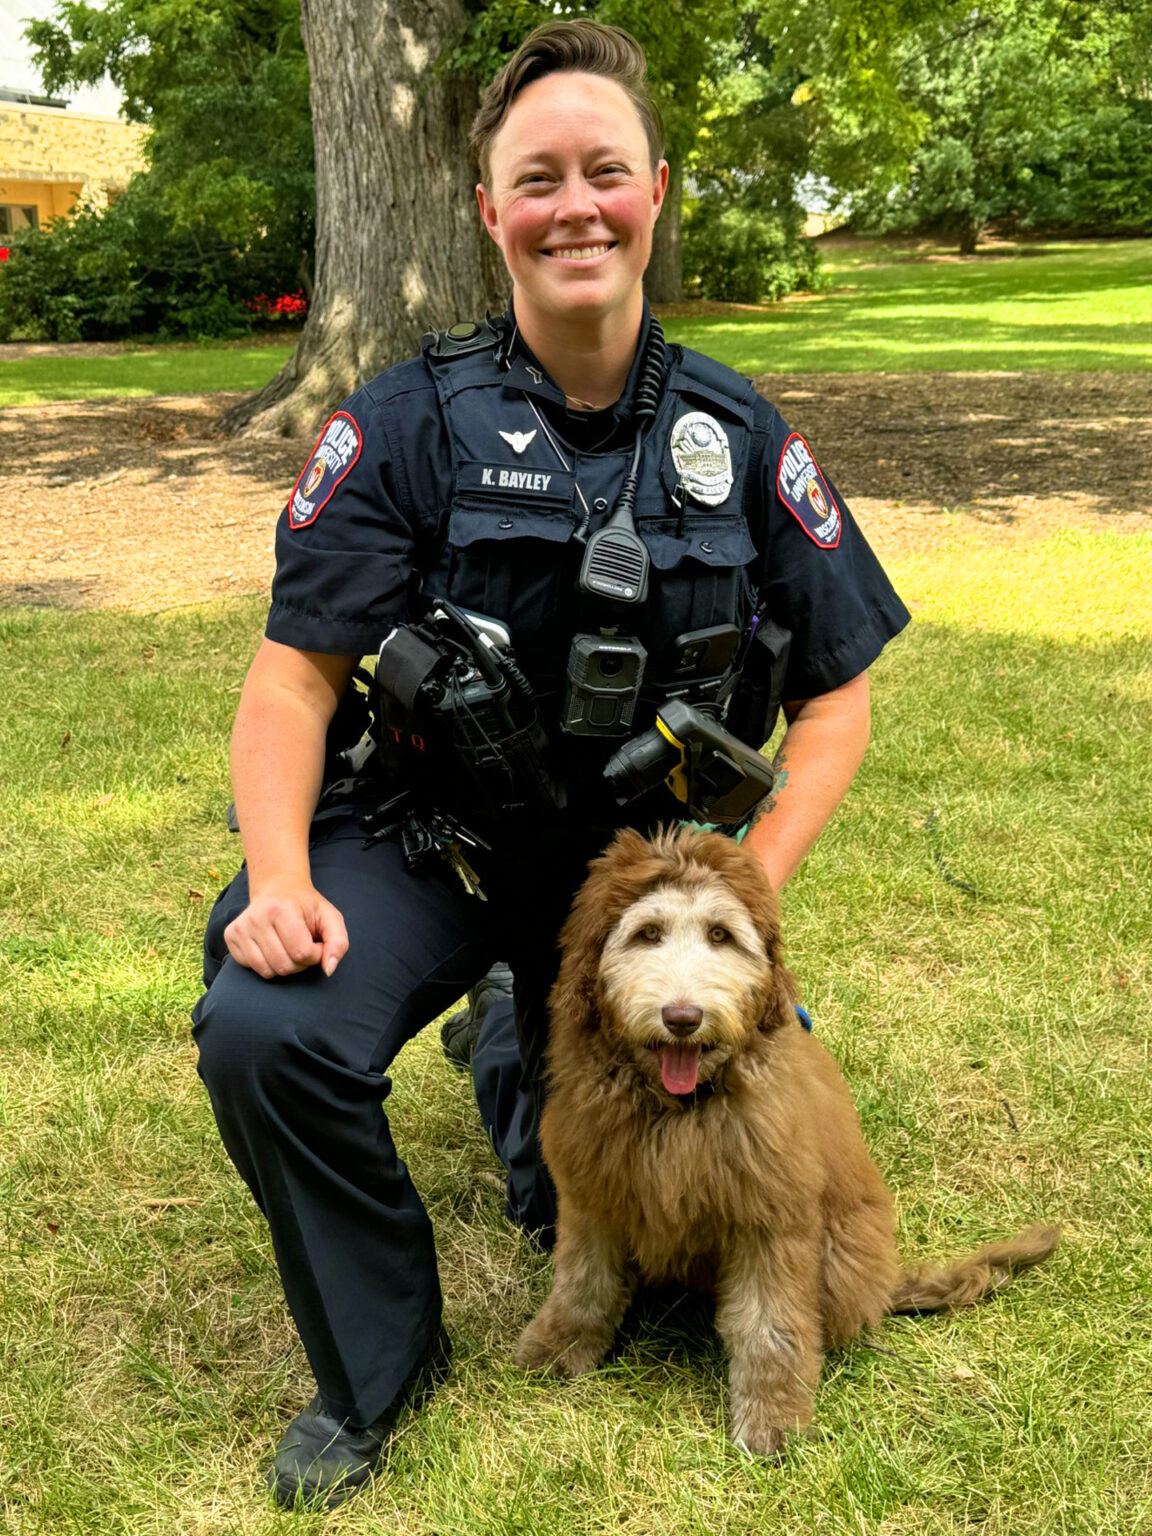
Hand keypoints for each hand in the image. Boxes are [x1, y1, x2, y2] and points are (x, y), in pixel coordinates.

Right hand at [224, 882, 348, 978]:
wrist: (277, 888)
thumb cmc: (306, 907)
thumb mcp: (330, 917)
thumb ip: (338, 943)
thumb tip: (329, 970)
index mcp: (281, 909)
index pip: (303, 953)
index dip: (316, 954)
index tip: (316, 941)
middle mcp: (256, 918)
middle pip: (285, 966)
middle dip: (300, 962)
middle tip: (302, 944)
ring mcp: (240, 927)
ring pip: (268, 971)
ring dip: (284, 965)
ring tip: (287, 945)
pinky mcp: (230, 936)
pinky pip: (253, 968)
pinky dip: (267, 964)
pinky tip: (271, 946)